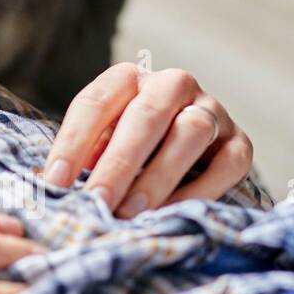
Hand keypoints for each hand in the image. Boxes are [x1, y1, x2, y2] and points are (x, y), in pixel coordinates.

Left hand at [43, 63, 254, 217]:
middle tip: (96, 201)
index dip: (72, 143)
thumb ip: (85, 154)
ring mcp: (212, 111)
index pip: (95, 103)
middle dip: (118, 163)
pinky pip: (225, 164)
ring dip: (158, 176)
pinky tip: (170, 214)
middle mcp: (172, 85)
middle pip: (145, 116)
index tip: (54, 182)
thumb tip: (55, 183)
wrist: (191, 148)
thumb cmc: (128, 144)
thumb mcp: (101, 140)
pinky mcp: (240, 143)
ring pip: (191, 133)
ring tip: (130, 212)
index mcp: (128, 78)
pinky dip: (198, 191)